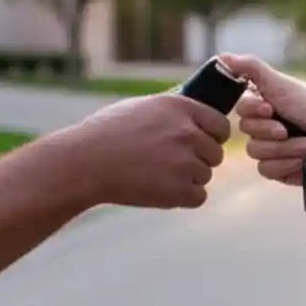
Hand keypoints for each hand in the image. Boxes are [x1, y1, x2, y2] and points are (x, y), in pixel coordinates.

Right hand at [67, 94, 230, 208]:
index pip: (221, 124)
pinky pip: (198, 196)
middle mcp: (187, 132)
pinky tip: (162, 191)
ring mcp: (184, 161)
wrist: (84, 161)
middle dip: (199, 160)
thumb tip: (191, 112)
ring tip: (158, 176)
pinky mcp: (178, 189)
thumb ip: (170, 111)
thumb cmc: (105, 133)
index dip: (213, 136)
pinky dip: (183, 198)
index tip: (204, 143)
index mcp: (179, 107)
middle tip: (173, 164)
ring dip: (188, 179)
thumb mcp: (141, 107)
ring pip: (205, 175)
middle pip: (215, 153)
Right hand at [216, 53, 305, 185]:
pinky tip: (302, 160)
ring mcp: (272, 148)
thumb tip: (222, 56)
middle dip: (269, 131)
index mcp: (268, 103)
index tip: (270, 108)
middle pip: (245, 130)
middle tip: (287, 129)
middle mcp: (268, 124)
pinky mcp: (278, 169)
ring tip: (305, 145)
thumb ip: (252, 68)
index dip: (253, 110)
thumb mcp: (283, 85)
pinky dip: (285, 164)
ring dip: (282, 149)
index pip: (241, 108)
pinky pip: (265, 169)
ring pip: (255, 152)